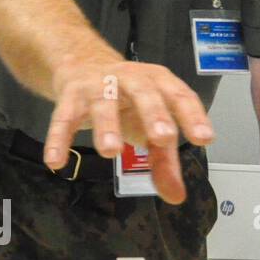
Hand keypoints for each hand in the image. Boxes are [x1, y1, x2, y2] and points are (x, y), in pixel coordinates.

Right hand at [44, 54, 213, 204]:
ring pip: (102, 104)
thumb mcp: (147, 124)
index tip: (204, 139)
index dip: (192, 116)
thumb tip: (176, 196)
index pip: (179, 96)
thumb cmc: (124, 99)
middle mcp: (129, 80)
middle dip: (153, 114)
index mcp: (157, 83)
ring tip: (110, 151)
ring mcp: (97, 86)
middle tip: (162, 139)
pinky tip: (55, 161)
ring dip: (106, 126)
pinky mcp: (69, 96)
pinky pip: (63, 118)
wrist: (81, 63)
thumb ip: (163, 160)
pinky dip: (58, 139)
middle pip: (143, 93)